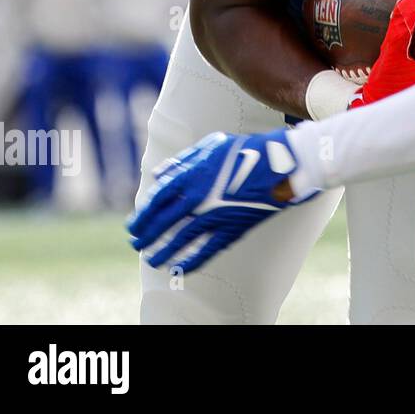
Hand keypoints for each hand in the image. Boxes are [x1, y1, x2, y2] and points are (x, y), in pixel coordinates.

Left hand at [127, 130, 312, 273]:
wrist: (281, 164)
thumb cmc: (246, 150)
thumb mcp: (212, 146)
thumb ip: (183, 161)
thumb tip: (159, 175)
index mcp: (193, 174)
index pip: (157, 199)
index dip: (143, 214)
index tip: (134, 225)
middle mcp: (200, 197)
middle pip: (164, 221)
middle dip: (147, 234)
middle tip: (136, 243)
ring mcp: (216, 214)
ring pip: (182, 239)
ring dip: (164, 252)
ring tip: (151, 261)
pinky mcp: (233, 227)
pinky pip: (209, 248)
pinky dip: (194, 260)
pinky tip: (181, 269)